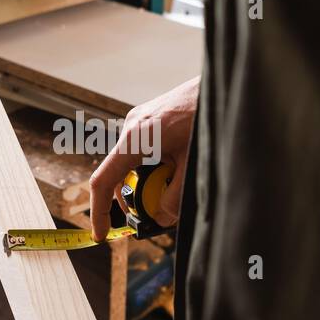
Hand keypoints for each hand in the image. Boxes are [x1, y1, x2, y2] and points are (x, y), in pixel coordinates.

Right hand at [89, 77, 199, 240]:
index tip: (101, 234)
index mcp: (135, 139)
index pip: (103, 181)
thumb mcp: (191, 165)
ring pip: (132, 164)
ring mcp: (140, 121)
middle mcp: (131, 128)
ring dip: (148, 183)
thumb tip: (162, 217)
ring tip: (174, 189)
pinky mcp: (151, 119)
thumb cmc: (206, 117)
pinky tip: (176, 169)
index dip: (99, 212)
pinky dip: (154, 168)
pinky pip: (142, 152)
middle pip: (118, 175)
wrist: (220, 85)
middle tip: (156, 215)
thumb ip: (174, 195)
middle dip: (133, 200)